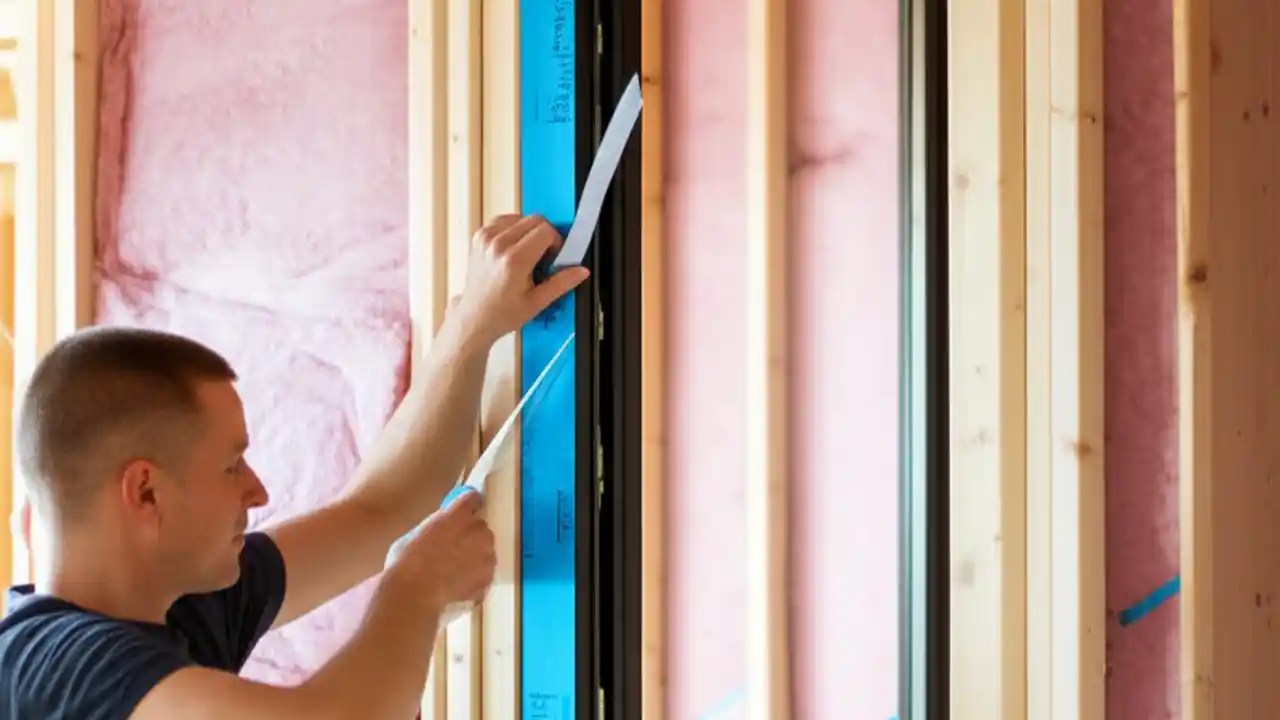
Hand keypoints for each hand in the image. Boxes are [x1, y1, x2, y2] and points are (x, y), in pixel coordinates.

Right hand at [386, 491, 495, 612]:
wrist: (414, 593)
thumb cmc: (406, 561)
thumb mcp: (416, 534)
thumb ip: (436, 527)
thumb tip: (439, 530)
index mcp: (458, 514)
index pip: (472, 498)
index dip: (467, 507)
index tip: (462, 513)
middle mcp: (477, 530)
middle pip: (480, 526)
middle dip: (470, 534)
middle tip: (453, 547)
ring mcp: (486, 555)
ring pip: (485, 550)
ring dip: (475, 555)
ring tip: (454, 570)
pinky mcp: (488, 577)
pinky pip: (484, 572)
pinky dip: (475, 577)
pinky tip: (458, 584)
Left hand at [450, 214, 590, 346]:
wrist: (475, 317)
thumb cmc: (502, 313)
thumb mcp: (537, 302)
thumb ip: (562, 283)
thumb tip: (582, 271)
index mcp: (514, 260)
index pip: (546, 230)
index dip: (556, 241)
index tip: (554, 255)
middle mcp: (498, 245)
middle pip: (535, 220)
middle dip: (545, 234)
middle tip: (543, 256)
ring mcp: (486, 239)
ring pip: (520, 217)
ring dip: (529, 230)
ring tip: (527, 253)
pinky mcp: (479, 237)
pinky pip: (503, 220)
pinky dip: (513, 228)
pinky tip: (514, 247)